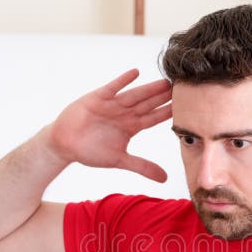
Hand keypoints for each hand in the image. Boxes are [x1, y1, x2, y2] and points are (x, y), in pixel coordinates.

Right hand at [48, 68, 171, 181]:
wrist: (65, 144)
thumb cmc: (91, 151)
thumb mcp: (120, 160)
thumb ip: (143, 166)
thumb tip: (164, 178)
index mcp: (132, 126)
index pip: (154, 118)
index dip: (169, 113)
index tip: (186, 108)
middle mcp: (125, 113)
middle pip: (148, 104)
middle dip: (164, 97)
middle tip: (182, 88)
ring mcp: (112, 104)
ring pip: (134, 95)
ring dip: (149, 89)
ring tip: (165, 82)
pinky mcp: (97, 98)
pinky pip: (112, 88)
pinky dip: (122, 81)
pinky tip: (135, 73)